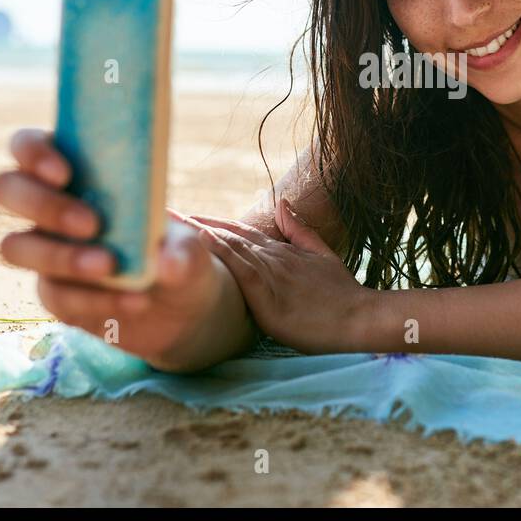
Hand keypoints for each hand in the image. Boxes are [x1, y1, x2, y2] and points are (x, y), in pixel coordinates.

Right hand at [0, 129, 247, 371]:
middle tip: (92, 223)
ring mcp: (42, 248)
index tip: (65, 172)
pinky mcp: (51, 291)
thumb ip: (183, 250)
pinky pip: (53, 293)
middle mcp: (47, 204)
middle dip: (44, 204)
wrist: (178, 304)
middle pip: (6, 188)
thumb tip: (166, 261)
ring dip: (61, 256)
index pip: (27, 144)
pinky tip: (133, 300)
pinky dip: (94, 298)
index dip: (34, 152)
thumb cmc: (175, 250)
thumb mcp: (188, 246)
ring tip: (110, 266)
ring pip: (14, 246)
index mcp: (74, 169)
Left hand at [186, 198, 378, 354]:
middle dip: (193, 224)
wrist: (359, 317)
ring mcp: (270, 274)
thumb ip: (300, 229)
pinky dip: (218, 255)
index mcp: (281, 251)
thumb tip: (282, 202)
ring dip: (197, 234)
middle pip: (226, 235)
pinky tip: (198, 245)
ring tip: (168, 225)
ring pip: (229, 248)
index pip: (239, 231)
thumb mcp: (322, 255)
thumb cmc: (342, 293)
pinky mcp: (268, 296)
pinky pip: (238, 272)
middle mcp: (272, 257)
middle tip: (160, 213)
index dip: (211, 222)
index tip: (183, 215)